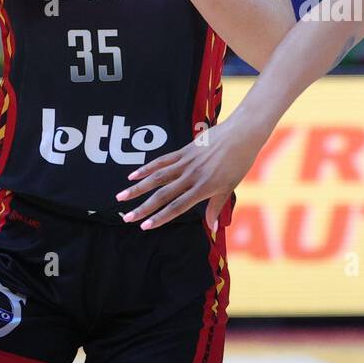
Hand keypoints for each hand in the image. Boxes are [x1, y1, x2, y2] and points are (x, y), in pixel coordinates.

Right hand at [116, 113, 268, 229]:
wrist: (242, 134)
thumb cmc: (239, 162)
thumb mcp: (230, 187)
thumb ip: (216, 207)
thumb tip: (211, 228)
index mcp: (203, 188)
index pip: (177, 206)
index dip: (160, 217)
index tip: (145, 226)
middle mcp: (191, 176)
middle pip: (163, 195)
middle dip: (143, 208)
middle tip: (127, 218)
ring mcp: (186, 162)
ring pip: (157, 178)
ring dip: (138, 188)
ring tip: (121, 197)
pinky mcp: (184, 150)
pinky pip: (162, 161)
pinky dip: (147, 168)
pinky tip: (133, 175)